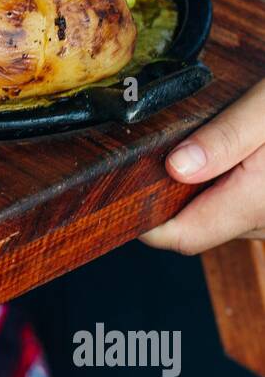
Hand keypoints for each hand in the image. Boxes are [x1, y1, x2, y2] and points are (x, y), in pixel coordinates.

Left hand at [141, 78, 264, 253]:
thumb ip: (225, 139)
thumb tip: (175, 169)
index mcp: (259, 201)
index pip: (183, 237)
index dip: (146, 220)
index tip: (126, 190)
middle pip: (198, 228)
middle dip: (173, 198)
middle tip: (165, 153)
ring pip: (222, 219)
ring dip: (204, 192)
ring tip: (208, 147)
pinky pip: (245, 210)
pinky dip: (230, 188)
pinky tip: (238, 156)